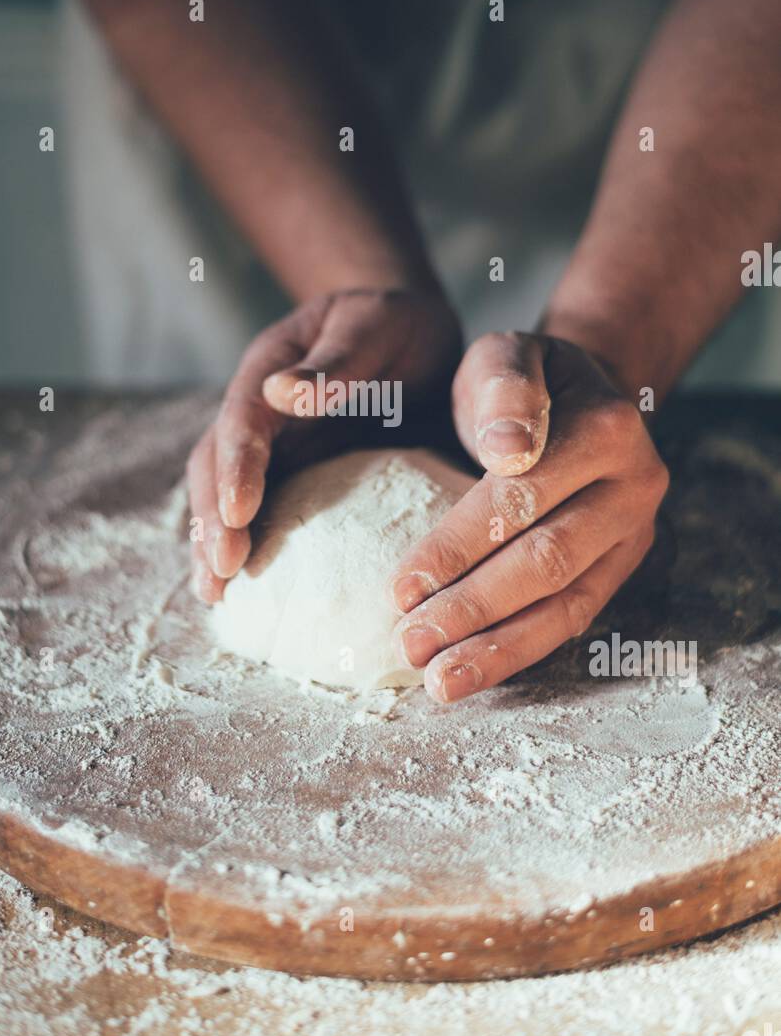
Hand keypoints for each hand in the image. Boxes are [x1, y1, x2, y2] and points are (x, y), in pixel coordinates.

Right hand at [187, 286, 460, 600]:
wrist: (411, 333)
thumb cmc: (395, 324)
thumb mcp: (375, 324)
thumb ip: (335, 361)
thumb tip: (279, 392)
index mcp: (271, 367)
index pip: (242, 422)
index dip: (236, 468)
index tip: (239, 514)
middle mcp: (256, 411)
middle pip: (215, 467)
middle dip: (212, 520)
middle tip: (220, 574)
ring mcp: (269, 447)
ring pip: (223, 496)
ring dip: (213, 544)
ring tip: (214, 595)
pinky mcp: (288, 476)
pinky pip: (258, 514)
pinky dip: (244, 550)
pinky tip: (244, 595)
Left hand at [389, 331, 668, 701]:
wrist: (585, 392)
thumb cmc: (528, 380)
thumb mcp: (509, 356)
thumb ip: (506, 391)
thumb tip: (510, 449)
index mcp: (606, 429)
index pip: (521, 500)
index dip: (458, 547)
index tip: (401, 586)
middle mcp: (633, 487)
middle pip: (546, 561)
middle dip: (473, 608)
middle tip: (410, 643)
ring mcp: (633, 535)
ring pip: (566, 604)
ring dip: (498, 649)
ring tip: (440, 680)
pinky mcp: (620, 569)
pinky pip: (572, 619)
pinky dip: (519, 651)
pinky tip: (471, 674)